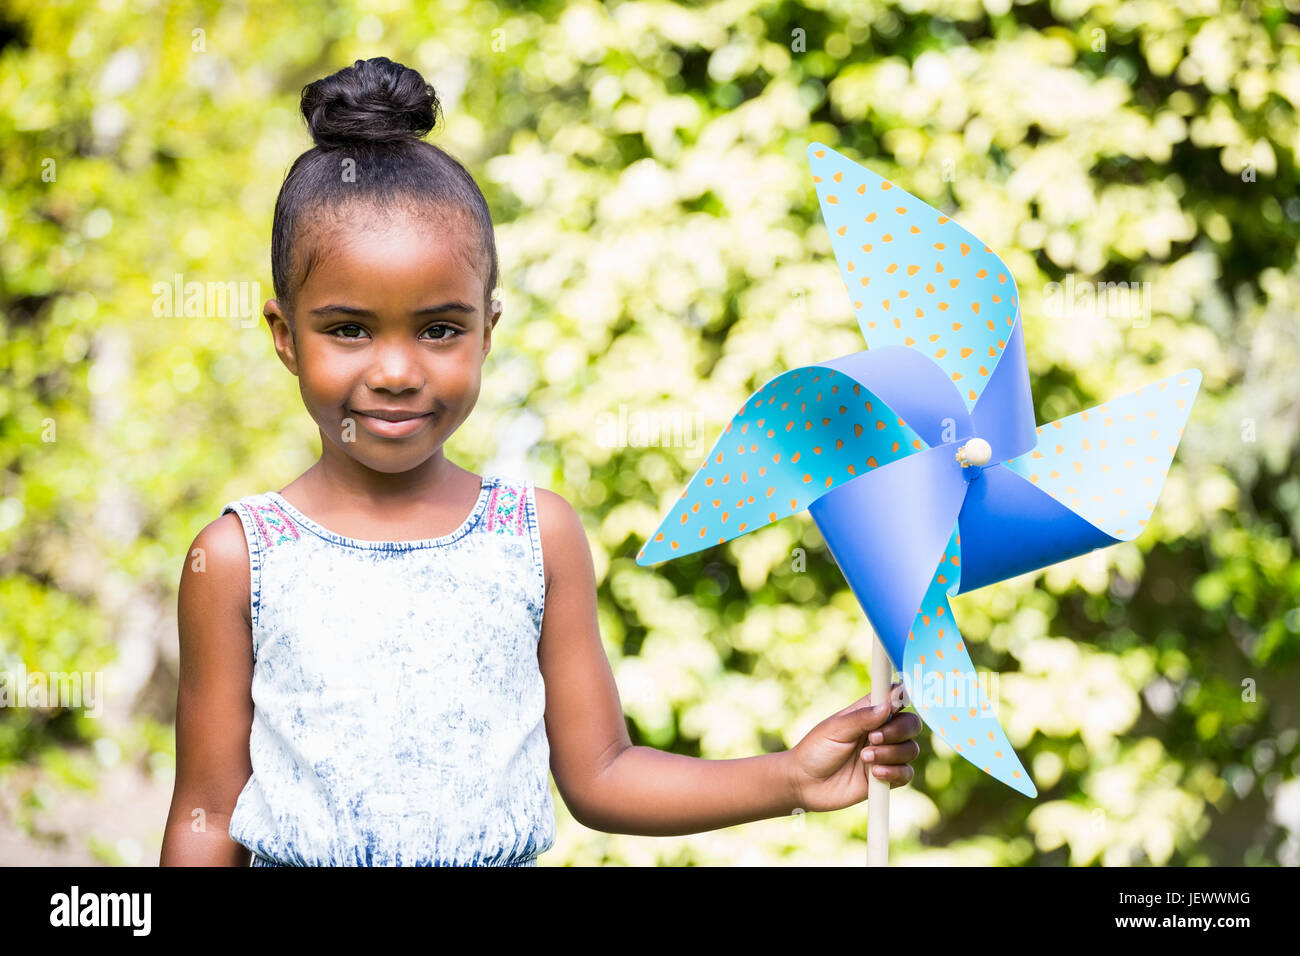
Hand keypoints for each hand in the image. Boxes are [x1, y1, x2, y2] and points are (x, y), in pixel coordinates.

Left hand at [785, 682, 921, 812]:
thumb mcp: (835, 729)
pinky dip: (894, 772)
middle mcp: (881, 732)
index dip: (902, 697)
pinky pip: (906, 774)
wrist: (805, 784)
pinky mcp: (886, 778)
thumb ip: (862, 718)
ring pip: (911, 749)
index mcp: (869, 713)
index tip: (896, 704)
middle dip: (898, 730)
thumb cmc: (816, 750)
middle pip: (911, 724)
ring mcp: (885, 755)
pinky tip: (874, 773)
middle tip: (873, 738)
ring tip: (865, 757)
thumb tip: (888, 705)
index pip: (895, 698)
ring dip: (891, 753)